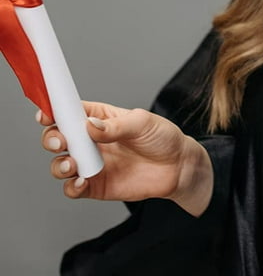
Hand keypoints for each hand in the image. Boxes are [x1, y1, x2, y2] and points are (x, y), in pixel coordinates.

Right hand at [40, 101, 212, 215]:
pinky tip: (81, 182)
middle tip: (62, 141)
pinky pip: (73, 189)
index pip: (71, 112)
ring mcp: (92, 163)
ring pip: (61, 164)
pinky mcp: (95, 185)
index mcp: (100, 118)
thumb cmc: (162, 138)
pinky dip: (71, 187)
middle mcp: (91, 140)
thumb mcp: (143, 123)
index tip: (46, 113)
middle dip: (52, 138)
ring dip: (59, 164)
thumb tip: (90, 126)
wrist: (178, 167)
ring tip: (73, 164)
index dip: (55, 111)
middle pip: (59, 137)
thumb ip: (116, 126)